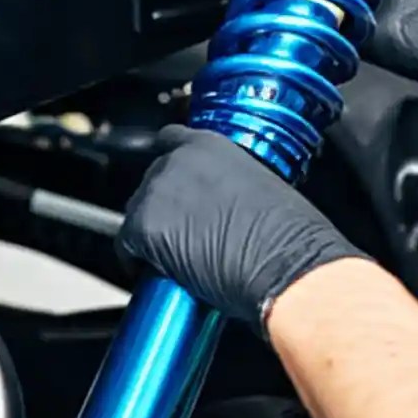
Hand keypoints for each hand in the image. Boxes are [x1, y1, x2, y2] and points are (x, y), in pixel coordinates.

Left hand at [118, 125, 367, 329]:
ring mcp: (156, 193)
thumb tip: (225, 207)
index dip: (174, 174)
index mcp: (210, 144)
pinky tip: (153, 274)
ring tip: (173, 259)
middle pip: (152, 182)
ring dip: (150, 233)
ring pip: (137, 213)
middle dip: (163, 208)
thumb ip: (233, 186)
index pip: (171, 143)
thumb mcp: (264, 189)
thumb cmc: (292, 236)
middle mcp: (176, 161)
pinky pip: (126, 246)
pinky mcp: (143, 229)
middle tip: (183, 236)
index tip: (177, 193)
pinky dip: (135, 261)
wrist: (288, 267)